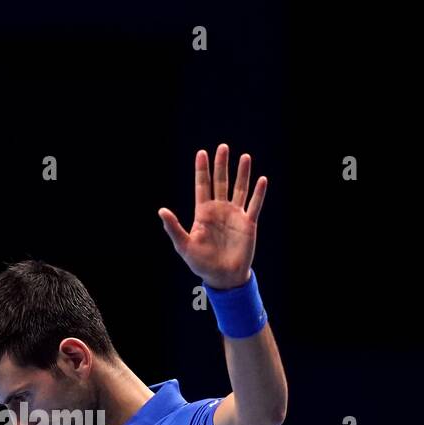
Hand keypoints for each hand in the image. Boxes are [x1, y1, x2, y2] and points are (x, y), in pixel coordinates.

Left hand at [158, 143, 268, 289]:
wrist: (223, 277)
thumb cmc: (201, 263)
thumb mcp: (184, 246)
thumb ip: (174, 228)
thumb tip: (161, 211)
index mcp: (203, 213)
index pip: (202, 186)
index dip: (202, 170)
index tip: (202, 153)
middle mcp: (220, 210)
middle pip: (221, 182)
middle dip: (222, 165)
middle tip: (223, 147)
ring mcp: (235, 215)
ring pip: (239, 189)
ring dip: (242, 173)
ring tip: (245, 157)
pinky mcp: (248, 223)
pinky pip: (254, 205)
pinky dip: (258, 193)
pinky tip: (261, 180)